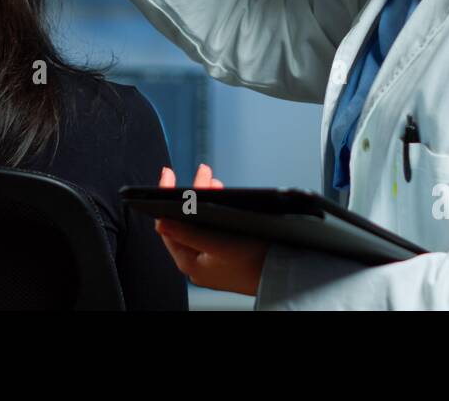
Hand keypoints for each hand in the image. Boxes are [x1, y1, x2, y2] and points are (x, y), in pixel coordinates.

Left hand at [153, 163, 268, 295]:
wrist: (287, 276)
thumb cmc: (257, 264)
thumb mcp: (220, 244)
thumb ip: (189, 233)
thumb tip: (161, 223)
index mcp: (190, 262)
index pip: (167, 224)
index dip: (165, 196)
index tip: (168, 174)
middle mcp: (198, 262)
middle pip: (185, 220)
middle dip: (193, 192)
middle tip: (203, 171)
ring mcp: (212, 259)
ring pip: (200, 222)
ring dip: (205, 199)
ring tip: (214, 181)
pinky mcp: (227, 255)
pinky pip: (214, 228)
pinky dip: (217, 211)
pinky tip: (224, 198)